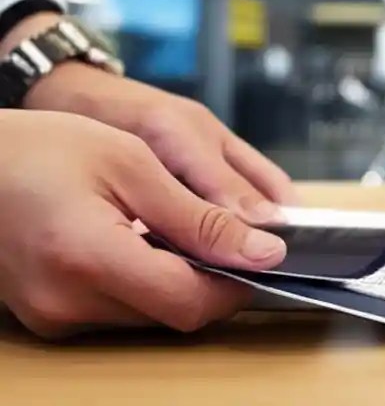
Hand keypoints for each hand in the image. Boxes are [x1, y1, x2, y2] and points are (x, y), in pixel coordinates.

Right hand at [0, 110, 286, 338]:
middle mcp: (66, 303)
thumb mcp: (132, 164)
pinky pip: (117, 309)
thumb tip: (263, 252)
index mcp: (88, 259)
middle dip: (211, 277)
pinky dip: (143, 279)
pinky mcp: (47, 316)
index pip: (190, 301)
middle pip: (173, 312)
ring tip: (175, 227)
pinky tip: (141, 240)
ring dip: (177, 278)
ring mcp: (52, 316)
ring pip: (149, 314)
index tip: (262, 250)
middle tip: (224, 231)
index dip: (237, 280)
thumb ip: (200, 217)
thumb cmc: (42, 148)